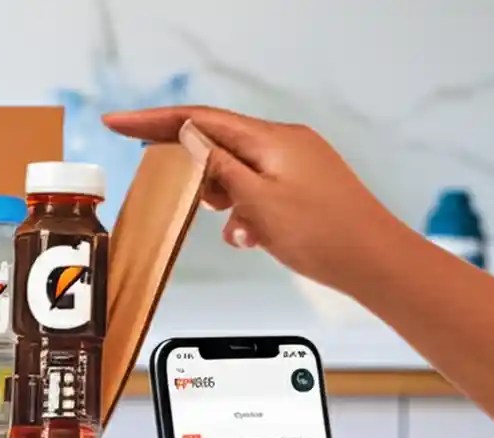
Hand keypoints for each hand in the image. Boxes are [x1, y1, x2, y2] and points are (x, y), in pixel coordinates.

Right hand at [102, 106, 420, 293]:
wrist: (376, 263)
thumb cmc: (325, 235)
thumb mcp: (257, 201)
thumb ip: (217, 166)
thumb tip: (186, 136)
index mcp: (272, 139)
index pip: (199, 119)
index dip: (153, 121)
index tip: (117, 123)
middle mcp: (284, 144)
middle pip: (216, 142)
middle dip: (191, 169)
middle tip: (167, 187)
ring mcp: (295, 165)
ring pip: (235, 172)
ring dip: (220, 197)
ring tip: (233, 224)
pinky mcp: (300, 188)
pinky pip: (255, 191)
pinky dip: (243, 211)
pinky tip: (250, 234)